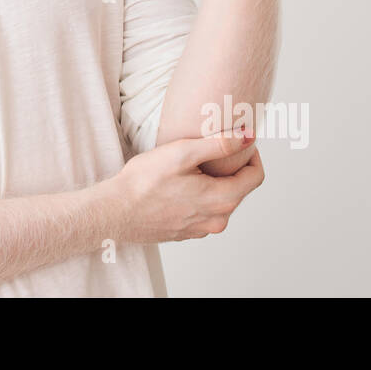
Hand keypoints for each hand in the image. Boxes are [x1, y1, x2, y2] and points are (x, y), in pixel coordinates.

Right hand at [104, 132, 264, 243]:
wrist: (115, 212)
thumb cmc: (144, 182)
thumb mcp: (183, 153)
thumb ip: (220, 144)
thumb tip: (249, 137)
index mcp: (222, 200)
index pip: (255, 177)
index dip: (252, 155)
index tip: (238, 141)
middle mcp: (217, 220)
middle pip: (239, 189)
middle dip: (232, 168)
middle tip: (212, 149)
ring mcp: (201, 230)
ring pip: (220, 201)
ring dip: (215, 183)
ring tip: (192, 166)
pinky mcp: (186, 233)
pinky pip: (203, 211)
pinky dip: (200, 196)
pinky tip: (179, 185)